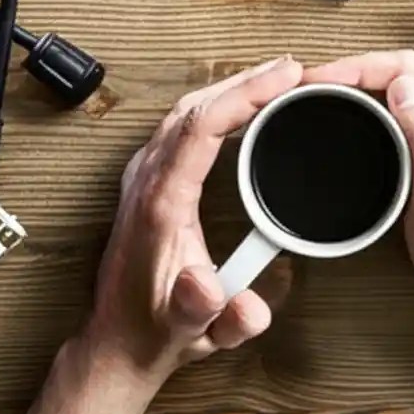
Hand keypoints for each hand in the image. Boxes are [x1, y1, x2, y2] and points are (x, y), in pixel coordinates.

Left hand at [82, 55, 302, 392]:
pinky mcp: (147, 183)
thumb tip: (215, 287)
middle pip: (194, 106)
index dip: (246, 94)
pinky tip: (240, 107)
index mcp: (161, 205)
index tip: (286, 78)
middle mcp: (146, 182)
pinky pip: (181, 127)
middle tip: (293, 70)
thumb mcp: (195, 331)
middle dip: (245, 80)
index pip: (202, 127)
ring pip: (185, 111)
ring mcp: (143, 179)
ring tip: (275, 80)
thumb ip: (214, 313)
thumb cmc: (158, 331)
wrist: (119, 342)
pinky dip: (215, 107)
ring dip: (230, 89)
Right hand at [304, 50, 413, 312]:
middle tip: (314, 81)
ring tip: (328, 90)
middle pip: (409, 71)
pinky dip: (381, 104)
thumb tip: (402, 85)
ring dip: (368, 83)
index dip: (361, 66)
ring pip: (409, 87)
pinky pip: (413, 108)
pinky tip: (359, 112)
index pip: (411, 69)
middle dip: (359, 69)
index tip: (322, 77)